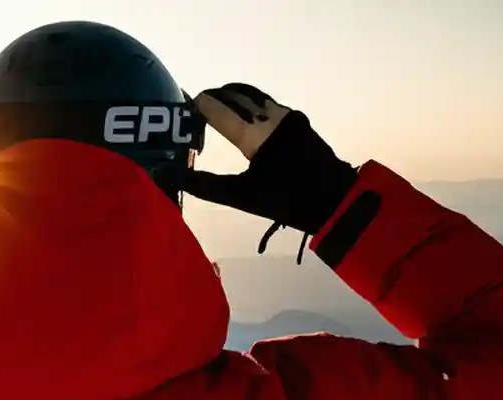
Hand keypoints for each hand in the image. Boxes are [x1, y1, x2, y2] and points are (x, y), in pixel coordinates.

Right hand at [183, 83, 356, 234]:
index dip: (196, 106)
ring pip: (249, 95)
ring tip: (213, 113)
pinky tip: (239, 120)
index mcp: (254, 132)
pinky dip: (245, 105)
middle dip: (211, 100)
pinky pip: (262, 102)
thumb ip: (202, 184)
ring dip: (229, 100)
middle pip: (232, 94)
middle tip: (193, 114)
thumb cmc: (285, 200)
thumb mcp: (239, 196)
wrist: (335, 200)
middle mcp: (270, 115)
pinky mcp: (296, 120)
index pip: (216, 106)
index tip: (181, 114)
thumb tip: (167, 174)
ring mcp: (285, 114)